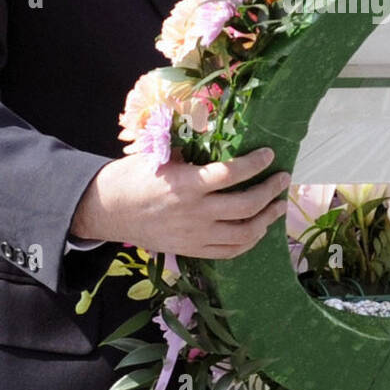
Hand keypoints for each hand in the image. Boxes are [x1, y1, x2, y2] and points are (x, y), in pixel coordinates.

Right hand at [69, 147, 289, 257]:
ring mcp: (195, 236)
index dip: (255, 163)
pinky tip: (259, 229)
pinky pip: (230, 252)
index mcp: (186, 184)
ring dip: (267, 218)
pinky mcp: (192, 250)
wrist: (106, 210)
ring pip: (244, 233)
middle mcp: (195, 213)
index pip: (231, 174)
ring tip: (278, 204)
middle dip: (271, 191)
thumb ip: (191, 153)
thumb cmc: (132, 177)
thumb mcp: (159, 156)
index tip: (269, 154)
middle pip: (246, 205)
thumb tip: (219, 137)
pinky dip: (250, 241)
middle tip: (283, 178)